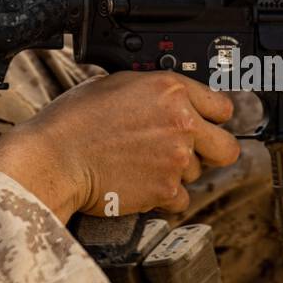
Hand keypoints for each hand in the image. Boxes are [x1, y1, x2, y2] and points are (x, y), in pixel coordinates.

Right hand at [0, 72, 240, 220]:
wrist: (55, 158)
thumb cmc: (74, 120)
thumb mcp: (117, 84)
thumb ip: (155, 93)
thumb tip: (170, 101)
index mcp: (171, 90)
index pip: (222, 107)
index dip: (213, 119)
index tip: (206, 126)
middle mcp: (182, 122)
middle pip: (227, 147)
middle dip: (212, 152)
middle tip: (191, 153)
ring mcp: (177, 158)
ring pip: (199, 173)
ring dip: (178, 173)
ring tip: (144, 166)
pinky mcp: (166, 189)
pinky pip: (181, 198)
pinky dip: (164, 197)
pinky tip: (141, 184)